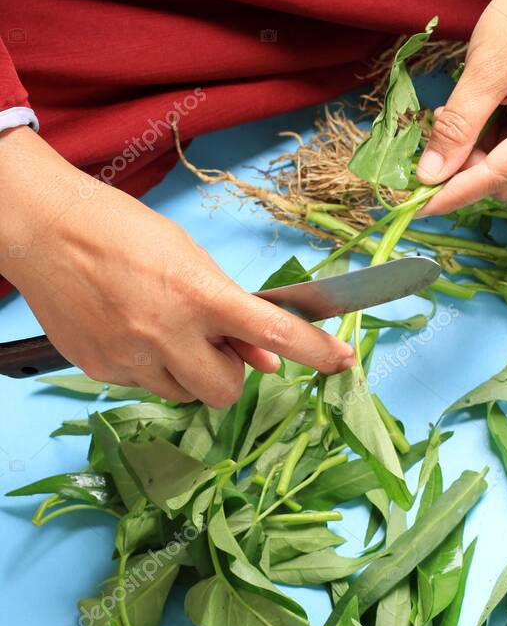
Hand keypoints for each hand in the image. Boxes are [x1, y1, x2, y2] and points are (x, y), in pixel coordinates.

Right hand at [0, 128, 354, 404]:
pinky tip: (130, 331)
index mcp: (196, 292)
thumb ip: (230, 311)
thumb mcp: (189, 258)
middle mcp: (165, 332)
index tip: (343, 360)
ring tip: (164, 331)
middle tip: (215, 346)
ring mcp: (129, 358)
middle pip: (226, 393)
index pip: (272, 331)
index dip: (314, 351)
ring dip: (190, 374)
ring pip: (185, 396)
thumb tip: (266, 356)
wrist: (44, 229)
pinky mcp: (101, 370)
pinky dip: (151, 369)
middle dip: (230, 376)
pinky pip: (146, 387)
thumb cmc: (121, 231)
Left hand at [416, 0, 506, 215]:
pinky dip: (490, 144)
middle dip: (467, 170)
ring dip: (476, 157)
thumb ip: (458, 127)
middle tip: (436, 138)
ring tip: (457, 116)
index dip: (456, 192)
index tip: (418, 206)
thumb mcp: (485, 70)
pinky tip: (478, 114)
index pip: (500, 175)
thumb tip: (429, 177)